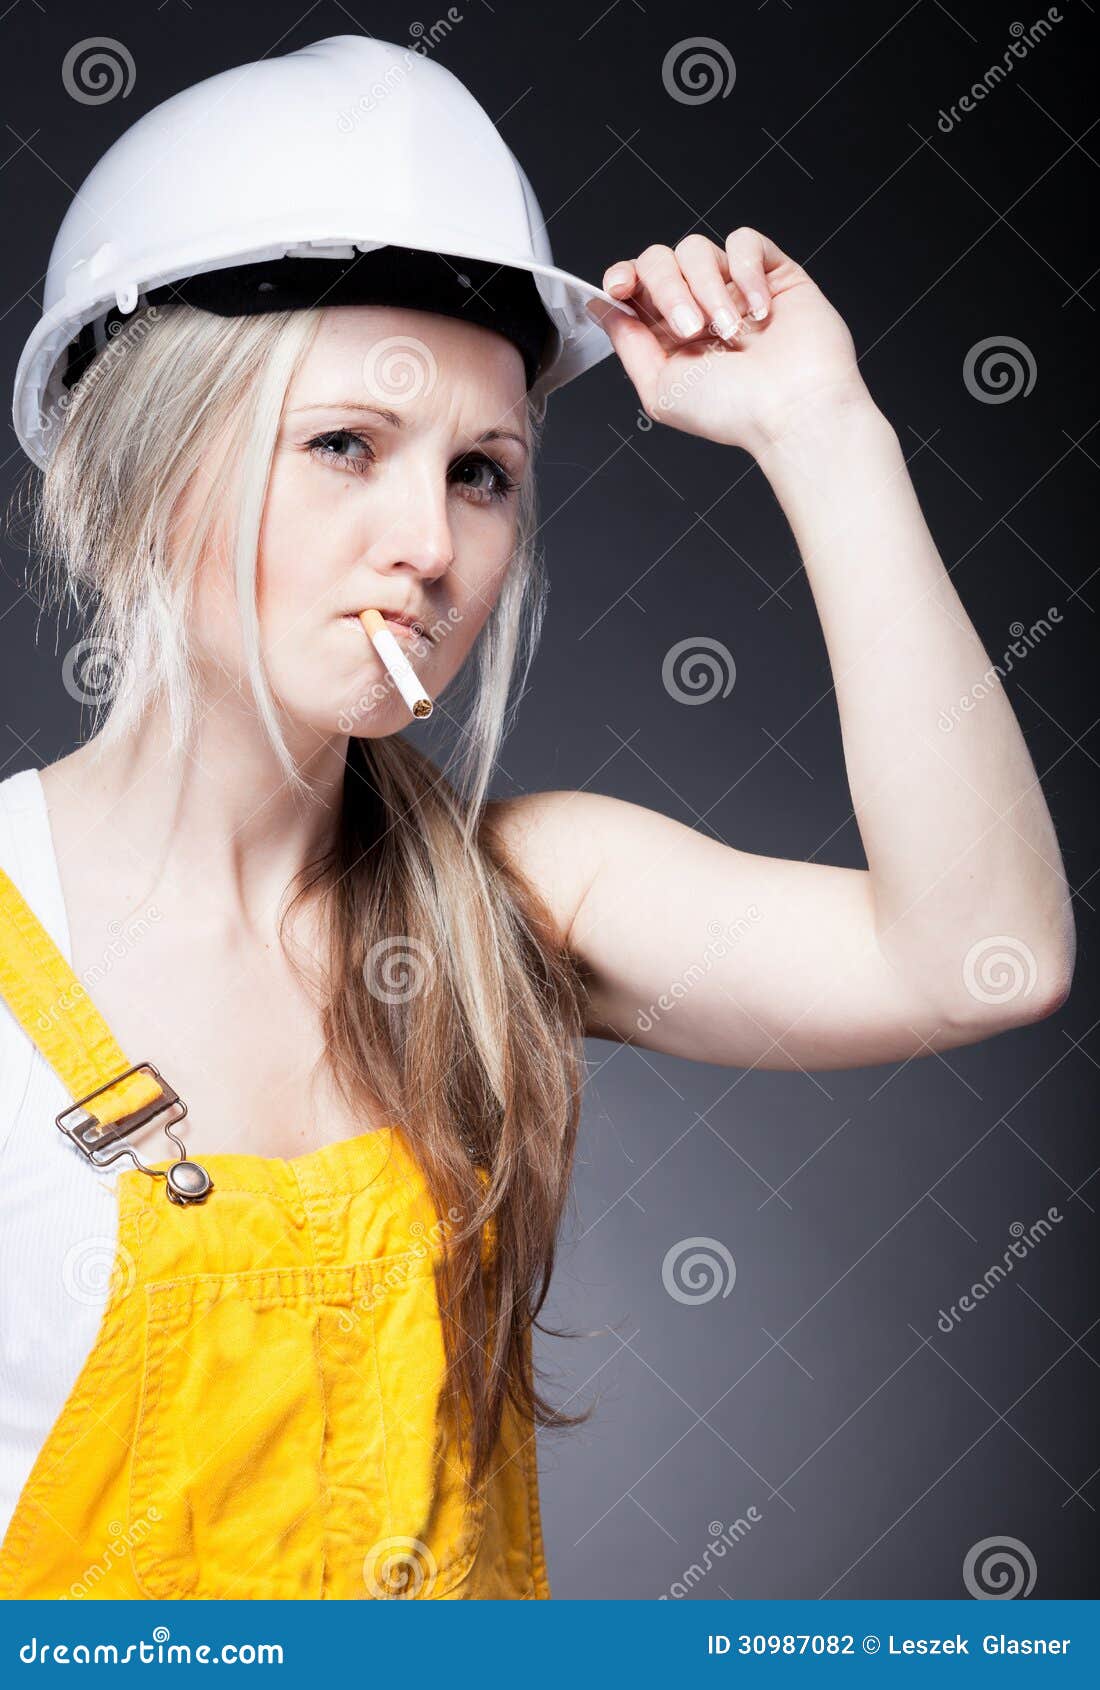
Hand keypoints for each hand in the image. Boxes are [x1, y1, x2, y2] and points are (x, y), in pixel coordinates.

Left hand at [585, 227, 873, 457]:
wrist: (793, 411)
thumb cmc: (735, 411)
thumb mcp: (661, 388)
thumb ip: (629, 345)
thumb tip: (601, 308)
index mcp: (671, 334)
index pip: (635, 285)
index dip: (623, 276)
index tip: (620, 287)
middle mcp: (701, 307)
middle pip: (660, 260)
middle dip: (667, 288)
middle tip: (691, 329)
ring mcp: (737, 289)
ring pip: (697, 249)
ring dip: (708, 289)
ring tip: (729, 330)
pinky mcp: (774, 274)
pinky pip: (745, 241)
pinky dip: (746, 271)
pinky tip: (759, 311)